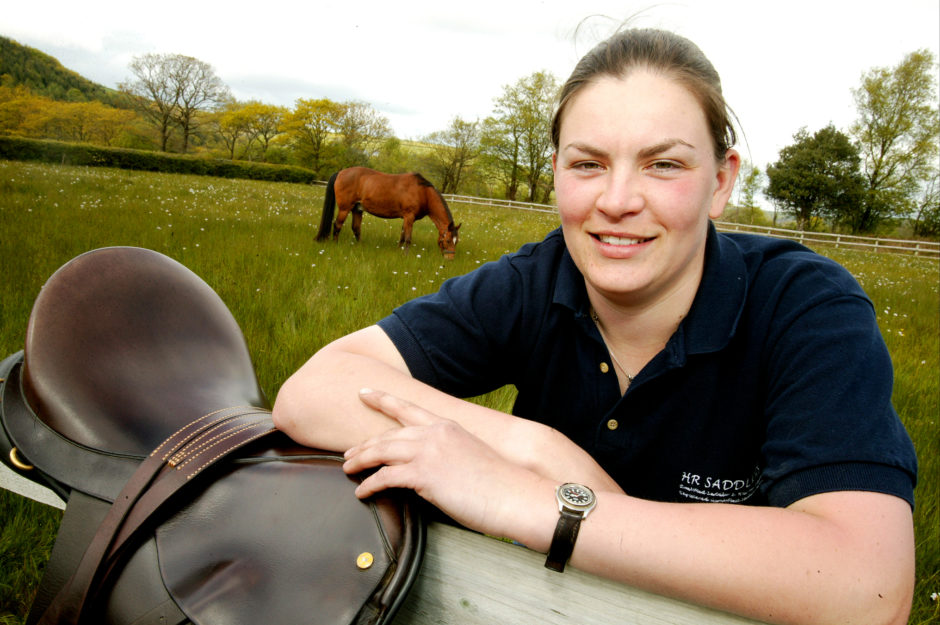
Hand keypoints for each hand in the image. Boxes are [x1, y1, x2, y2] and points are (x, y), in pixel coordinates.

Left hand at [343, 388, 553, 542]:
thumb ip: (448, 454)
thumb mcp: (471, 456)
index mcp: (446, 426)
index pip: (407, 408)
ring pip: (381, 451)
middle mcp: (435, 433)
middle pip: (388, 434)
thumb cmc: (499, 483)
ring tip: (347, 468)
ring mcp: (428, 452)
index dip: (383, 399)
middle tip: (348, 452)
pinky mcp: (424, 474)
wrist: (515, 495)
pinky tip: (362, 492)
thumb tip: (434, 467)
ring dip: (360, 460)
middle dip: (363, 443)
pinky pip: (386, 477)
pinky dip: (370, 484)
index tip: (364, 391)